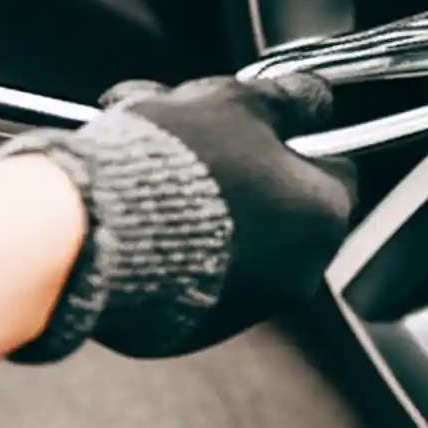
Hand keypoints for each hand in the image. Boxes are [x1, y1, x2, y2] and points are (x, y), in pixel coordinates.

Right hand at [0, 73, 355, 360]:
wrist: (96, 231)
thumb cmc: (181, 163)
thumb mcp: (240, 102)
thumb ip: (291, 99)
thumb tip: (318, 99)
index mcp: (322, 215)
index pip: (332, 166)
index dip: (294, 134)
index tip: (258, 118)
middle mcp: (295, 273)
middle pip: (274, 196)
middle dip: (233, 157)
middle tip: (187, 123)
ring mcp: (242, 306)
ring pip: (230, 229)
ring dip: (198, 190)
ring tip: (146, 152)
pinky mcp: (189, 328)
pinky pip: (190, 268)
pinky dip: (171, 237)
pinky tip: (133, 203)